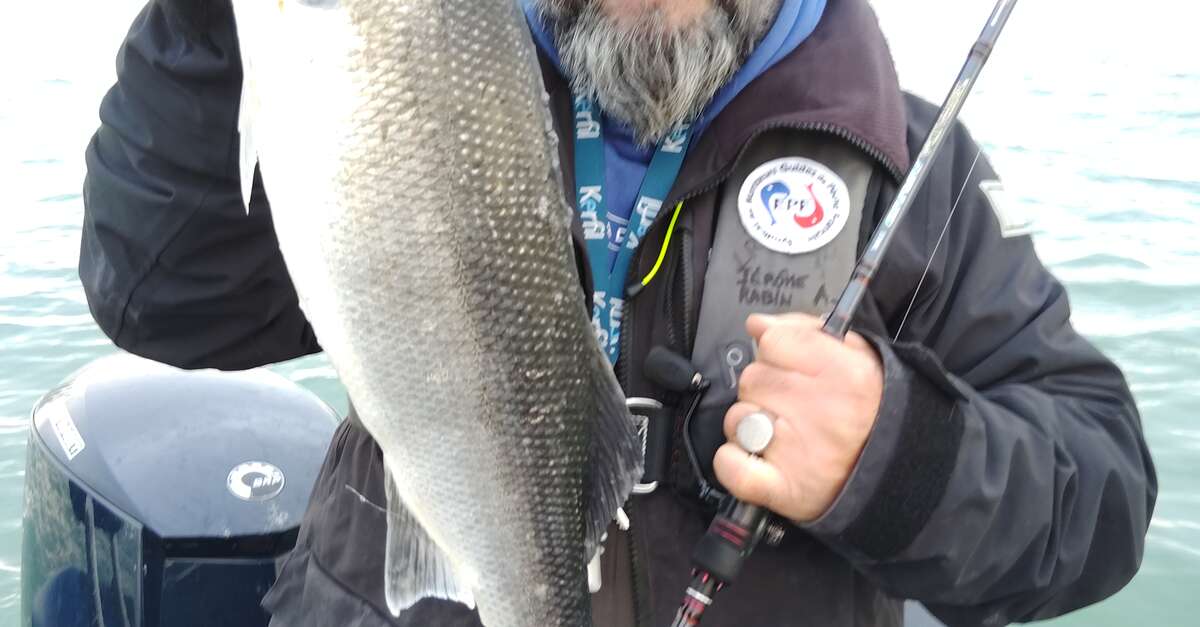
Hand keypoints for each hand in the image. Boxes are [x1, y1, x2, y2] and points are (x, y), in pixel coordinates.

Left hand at [712, 313, 882, 522]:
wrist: (895, 471)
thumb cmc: (869, 410)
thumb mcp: (855, 356)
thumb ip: (804, 331)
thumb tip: (758, 323)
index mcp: (842, 372)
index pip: (772, 342)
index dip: (776, 352)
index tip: (790, 367)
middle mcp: (821, 410)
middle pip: (752, 378)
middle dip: (765, 388)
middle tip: (791, 405)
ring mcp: (799, 451)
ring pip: (737, 418)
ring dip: (749, 424)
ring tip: (780, 433)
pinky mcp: (784, 488)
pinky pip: (732, 467)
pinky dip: (733, 462)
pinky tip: (755, 457)